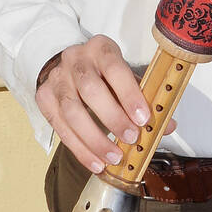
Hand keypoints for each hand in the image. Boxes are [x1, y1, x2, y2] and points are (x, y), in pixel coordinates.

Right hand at [35, 35, 175, 172]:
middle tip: (131, 138)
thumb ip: (144, 97)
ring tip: (113, 157)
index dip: (129, 94)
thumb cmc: (103, 73)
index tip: (143, 118)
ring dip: (95, 139)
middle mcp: (75, 60)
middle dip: (113, 118)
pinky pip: (61, 128)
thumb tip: (166, 125)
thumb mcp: (125, 76)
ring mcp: (57, 79)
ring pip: (72, 111)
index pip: (115, 68)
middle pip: (91, 90)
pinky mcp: (44, 98)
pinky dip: (80, 149)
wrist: (67, 64)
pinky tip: (96, 162)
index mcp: (101, 49)